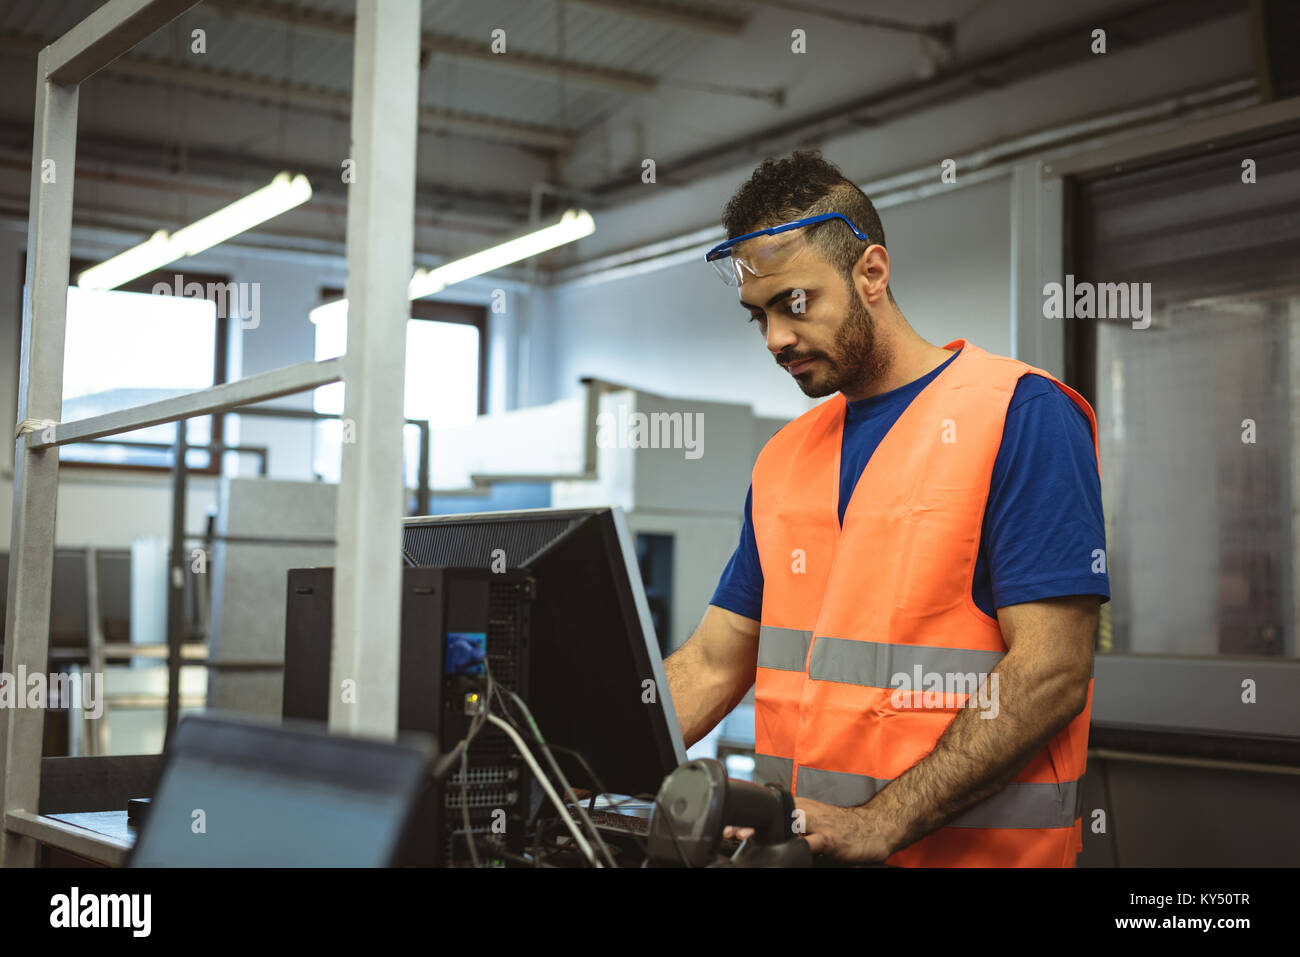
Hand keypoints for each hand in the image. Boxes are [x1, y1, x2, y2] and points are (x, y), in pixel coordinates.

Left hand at [722, 797, 896, 863]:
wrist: (874, 826)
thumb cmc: (841, 828)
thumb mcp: (813, 823)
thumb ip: (790, 829)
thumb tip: (760, 840)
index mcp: (797, 808)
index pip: (766, 811)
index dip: (744, 819)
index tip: (723, 830)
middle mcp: (803, 812)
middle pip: (769, 816)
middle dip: (747, 825)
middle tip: (726, 834)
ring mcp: (815, 825)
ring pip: (785, 826)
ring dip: (764, 833)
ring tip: (743, 839)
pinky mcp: (829, 838)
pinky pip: (810, 843)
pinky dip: (797, 848)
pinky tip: (787, 853)